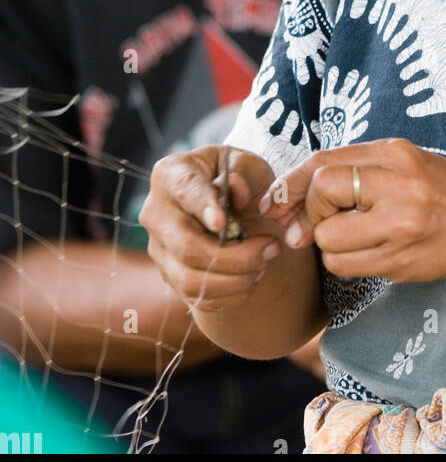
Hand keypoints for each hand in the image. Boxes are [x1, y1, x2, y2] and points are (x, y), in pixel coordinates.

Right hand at [140, 145, 284, 312]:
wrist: (230, 203)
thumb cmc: (238, 177)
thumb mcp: (248, 164)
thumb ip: (244, 172)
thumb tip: (235, 188)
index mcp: (171, 173)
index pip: (185, 191)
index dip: (203, 207)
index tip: (222, 223)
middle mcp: (156, 213)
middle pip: (187, 246)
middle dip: (236, 256)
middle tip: (272, 247)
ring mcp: (159, 248)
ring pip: (190, 280)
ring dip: (236, 279)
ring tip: (264, 263)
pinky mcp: (170, 275)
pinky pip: (197, 297)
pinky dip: (231, 293)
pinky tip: (251, 277)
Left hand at [256, 137, 445, 283]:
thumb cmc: (442, 192)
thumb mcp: (404, 162)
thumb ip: (356, 169)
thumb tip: (294, 193)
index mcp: (395, 153)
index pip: (325, 161)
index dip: (293, 182)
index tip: (278, 199)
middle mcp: (398, 184)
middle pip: (322, 191)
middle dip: (312, 211)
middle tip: (324, 220)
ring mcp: (400, 225)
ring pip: (328, 237)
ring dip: (329, 242)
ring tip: (355, 236)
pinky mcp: (399, 260)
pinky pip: (344, 265)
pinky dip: (343, 261)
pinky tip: (365, 252)